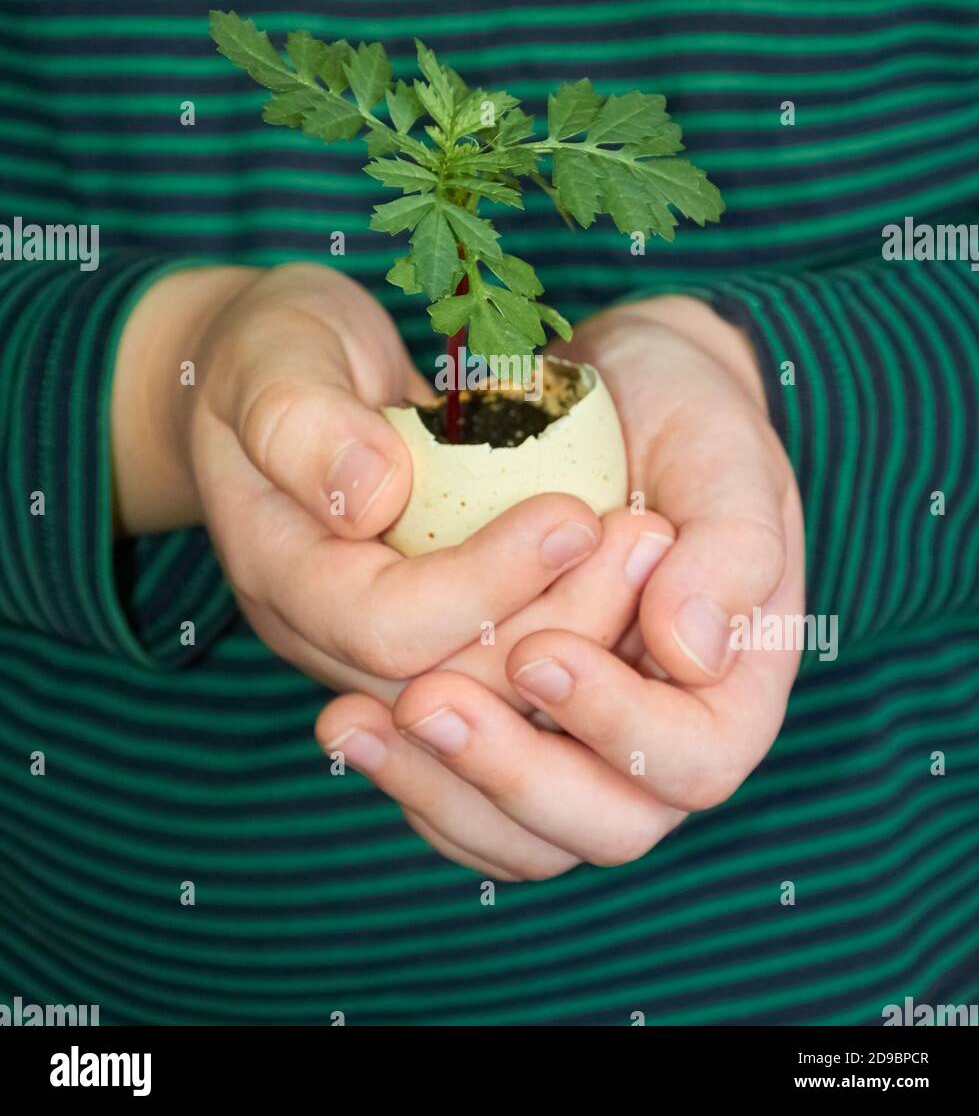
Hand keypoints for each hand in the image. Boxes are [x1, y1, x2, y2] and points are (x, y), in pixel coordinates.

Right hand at [111, 262, 627, 684]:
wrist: (277, 377)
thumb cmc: (275, 350)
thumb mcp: (274, 356)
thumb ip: (301, 423)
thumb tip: (374, 494)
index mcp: (282, 575)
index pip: (387, 626)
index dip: (484, 583)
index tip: (569, 513)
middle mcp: (329, 632)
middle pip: (455, 678)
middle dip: (558, 615)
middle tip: (643, 537)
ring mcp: (382, 638)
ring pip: (496, 686)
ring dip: (583, 625)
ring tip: (650, 545)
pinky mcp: (433, 625)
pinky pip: (509, 655)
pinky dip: (574, 617)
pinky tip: (628, 564)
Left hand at [316, 295, 804, 877]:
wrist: (622, 401)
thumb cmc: (687, 425)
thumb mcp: (726, 463)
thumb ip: (730, 552)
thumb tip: (692, 651)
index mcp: (735, 691)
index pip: (693, 762)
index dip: (616, 724)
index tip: (538, 652)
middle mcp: (662, 740)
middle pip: (604, 825)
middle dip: (510, 771)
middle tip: (424, 701)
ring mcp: (583, 748)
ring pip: (520, 835)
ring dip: (439, 785)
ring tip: (354, 723)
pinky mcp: (515, 732)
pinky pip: (465, 800)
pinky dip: (410, 773)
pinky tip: (348, 725)